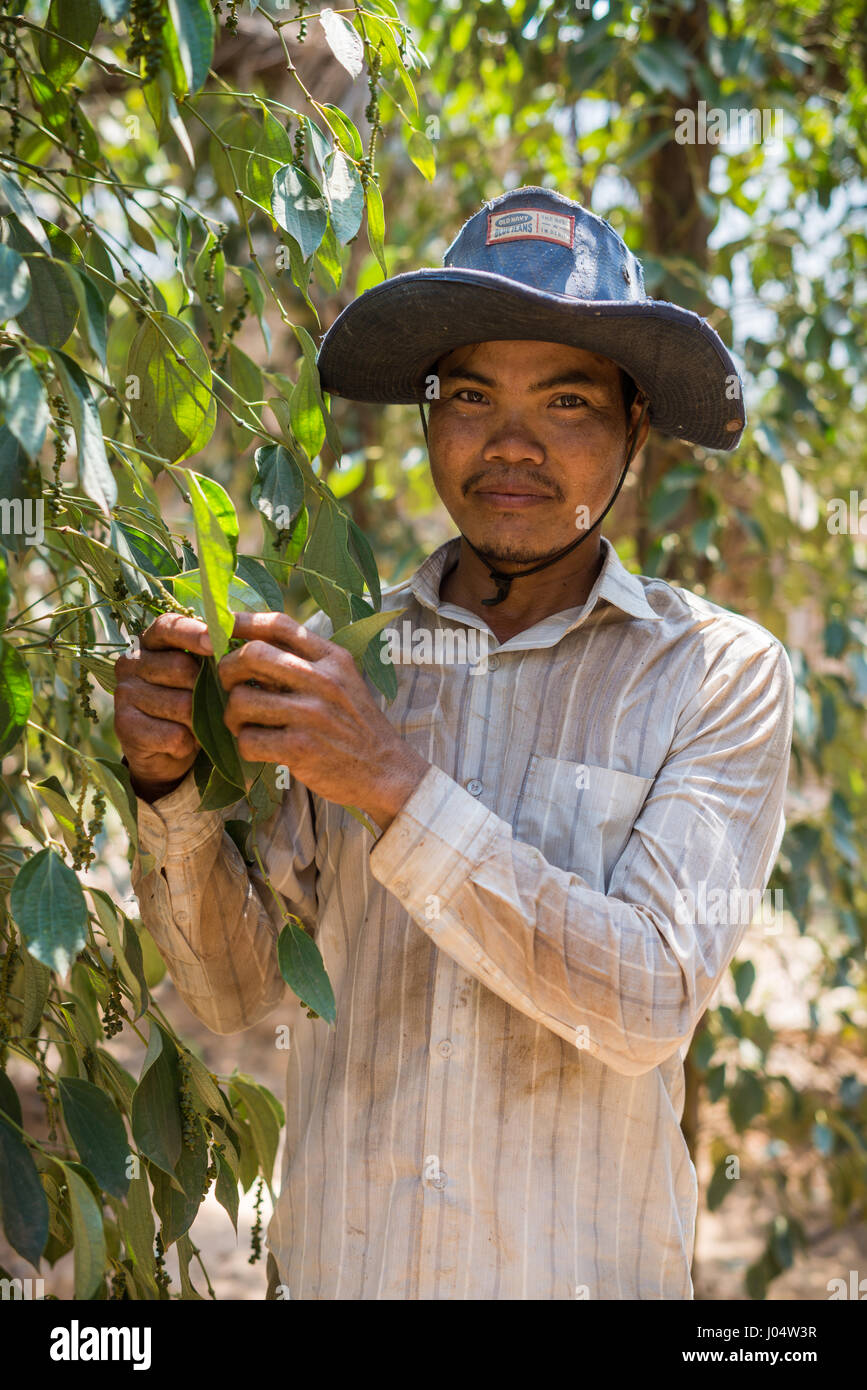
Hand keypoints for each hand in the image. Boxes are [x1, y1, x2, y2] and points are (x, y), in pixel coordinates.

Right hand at [114, 613, 213, 800]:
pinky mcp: (124, 725)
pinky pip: (173, 734)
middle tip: (212, 706)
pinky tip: (183, 744)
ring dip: (200, 721)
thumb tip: (230, 642)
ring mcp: (124, 693)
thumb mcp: (202, 677)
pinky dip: (187, 743)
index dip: (191, 633)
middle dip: (206, 690)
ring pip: (181, 704)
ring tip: (198, 727)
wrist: (166, 754)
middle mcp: (130, 663)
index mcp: (150, 642)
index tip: (214, 644)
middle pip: (181, 667)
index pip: (167, 627)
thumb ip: (211, 658)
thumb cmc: (192, 705)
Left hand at [219, 612, 429, 830]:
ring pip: (241, 701)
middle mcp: (322, 680)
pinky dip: (245, 746)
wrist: (386, 770)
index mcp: (332, 658)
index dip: (243, 621)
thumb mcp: (344, 681)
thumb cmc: (356, 725)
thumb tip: (253, 644)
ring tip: (243, 724)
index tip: (222, 628)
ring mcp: (311, 715)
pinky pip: (248, 740)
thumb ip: (308, 661)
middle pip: (251, 655)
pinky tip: (259, 748)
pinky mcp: (300, 748)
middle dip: (227, 669)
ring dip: (232, 715)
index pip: (279, 624)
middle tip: (231, 686)